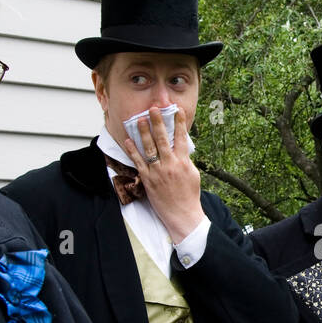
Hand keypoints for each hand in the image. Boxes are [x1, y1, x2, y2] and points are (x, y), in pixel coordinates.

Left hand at [120, 108, 205, 242]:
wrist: (182, 215)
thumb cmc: (189, 196)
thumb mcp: (193, 175)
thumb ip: (186, 160)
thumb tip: (181, 149)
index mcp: (183, 162)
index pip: (182, 138)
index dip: (179, 123)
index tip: (177, 110)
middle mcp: (170, 164)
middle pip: (163, 139)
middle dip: (158, 122)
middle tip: (154, 108)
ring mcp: (158, 171)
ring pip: (150, 147)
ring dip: (144, 132)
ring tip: (140, 119)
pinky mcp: (148, 180)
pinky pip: (139, 162)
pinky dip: (133, 151)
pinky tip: (128, 140)